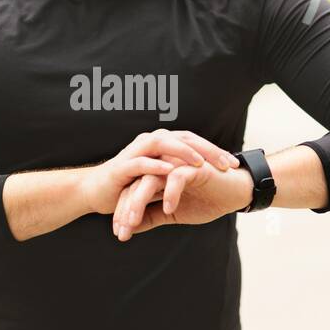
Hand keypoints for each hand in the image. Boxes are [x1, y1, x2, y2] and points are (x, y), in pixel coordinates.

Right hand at [79, 129, 238, 217]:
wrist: (95, 191)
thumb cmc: (128, 186)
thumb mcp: (159, 180)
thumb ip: (177, 176)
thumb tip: (205, 180)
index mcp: (161, 145)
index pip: (192, 142)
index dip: (213, 151)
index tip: (233, 165)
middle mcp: (150, 142)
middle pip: (183, 138)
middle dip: (206, 150)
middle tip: (226, 163)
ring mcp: (136, 151)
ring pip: (164, 144)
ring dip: (183, 152)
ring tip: (201, 163)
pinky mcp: (123, 166)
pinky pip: (141, 162)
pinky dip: (156, 165)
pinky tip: (171, 170)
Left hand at [113, 155, 252, 240]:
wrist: (236, 193)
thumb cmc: (207, 200)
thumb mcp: (174, 213)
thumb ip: (152, 217)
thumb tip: (130, 229)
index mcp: (157, 178)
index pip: (132, 192)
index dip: (123, 213)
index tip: (119, 234)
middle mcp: (163, 169)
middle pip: (136, 186)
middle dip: (126, 210)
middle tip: (121, 231)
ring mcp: (177, 165)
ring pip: (150, 181)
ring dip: (139, 202)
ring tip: (133, 222)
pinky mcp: (194, 166)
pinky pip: (176, 178)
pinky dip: (170, 194)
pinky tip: (168, 209)